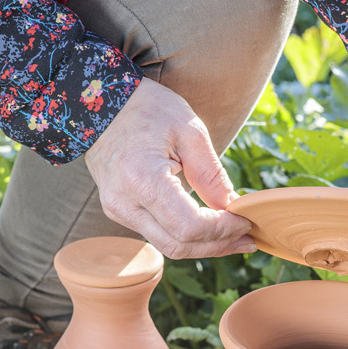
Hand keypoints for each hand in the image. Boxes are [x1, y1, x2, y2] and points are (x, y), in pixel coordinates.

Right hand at [84, 78, 255, 258]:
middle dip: (218, 245)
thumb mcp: (189, 130)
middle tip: (248, 238)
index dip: (223, 230)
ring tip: (235, 237)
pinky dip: (187, 236)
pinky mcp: (119, 212)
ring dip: (205, 246)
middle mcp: (125, 203)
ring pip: (169, 246)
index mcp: (142, 180)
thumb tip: (233, 208)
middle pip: (180, 245)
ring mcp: (118, 211)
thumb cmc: (147, 108)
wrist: (99, 102)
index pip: (190, 227)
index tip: (246, 220)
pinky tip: (210, 229)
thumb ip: (212, 174)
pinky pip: (159, 235)